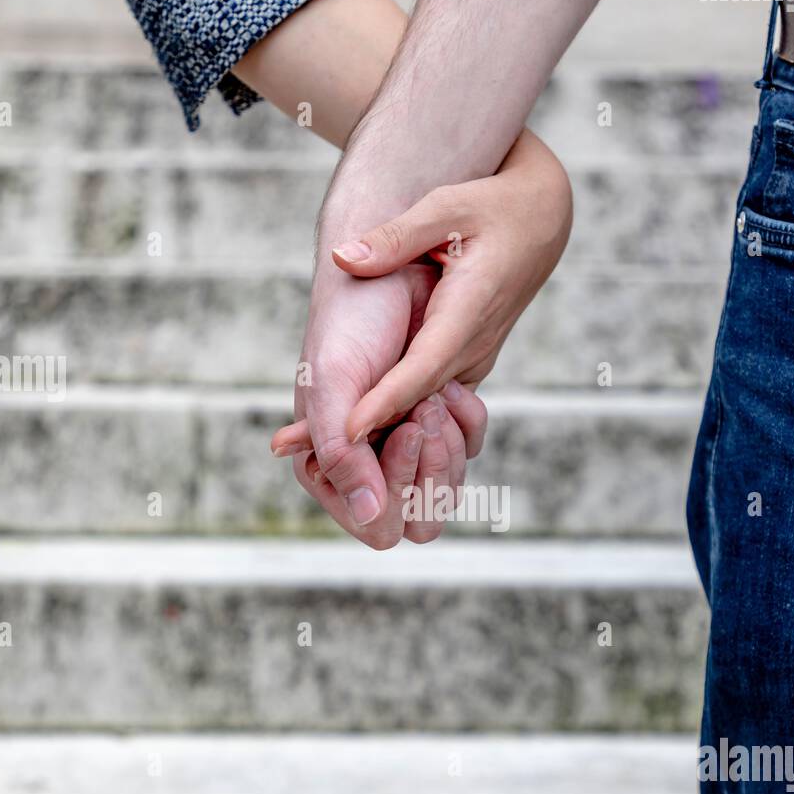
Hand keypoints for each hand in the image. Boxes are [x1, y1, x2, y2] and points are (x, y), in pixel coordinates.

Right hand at [271, 262, 487, 549]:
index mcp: (326, 465)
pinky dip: (466, 422)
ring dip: (447, 444)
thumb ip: (342, 457)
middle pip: (418, 520)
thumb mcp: (334, 386)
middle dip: (428, 471)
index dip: (398, 490)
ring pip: (446, 490)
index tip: (404, 430)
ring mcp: (404, 445)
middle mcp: (366, 465)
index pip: (376, 524)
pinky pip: (468, 450)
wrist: (390, 269)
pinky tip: (450, 387)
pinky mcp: (438, 422)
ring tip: (433, 394)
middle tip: (422, 413)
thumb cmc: (349, 321)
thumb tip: (372, 518)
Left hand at [331, 130, 571, 443]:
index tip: (348, 430)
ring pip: (421, 404)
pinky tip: (349, 431)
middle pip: (417, 400)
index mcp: (469, 312)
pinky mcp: (464, 361)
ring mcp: (471, 359)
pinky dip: (391, 412)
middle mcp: (472, 346)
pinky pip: (425, 394)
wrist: (541, 223)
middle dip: (369, 431)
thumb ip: (395, 237)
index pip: (423, 368)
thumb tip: (344, 260)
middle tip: (308, 456)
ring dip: (376, 430)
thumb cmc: (492, 208)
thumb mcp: (445, 208)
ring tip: (312, 453)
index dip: (386, 401)